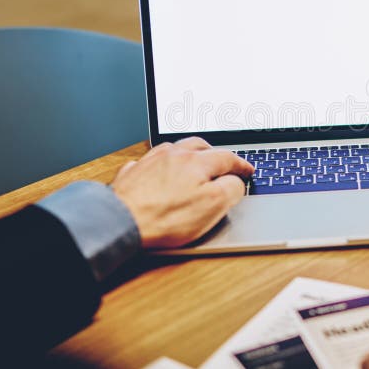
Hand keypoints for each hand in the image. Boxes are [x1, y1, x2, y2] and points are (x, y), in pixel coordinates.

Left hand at [110, 137, 253, 247]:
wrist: (121, 222)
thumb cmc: (165, 217)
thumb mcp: (213, 207)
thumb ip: (231, 190)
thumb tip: (236, 183)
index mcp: (197, 162)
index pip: (227, 158)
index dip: (241, 165)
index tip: (248, 171)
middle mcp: (173, 155)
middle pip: (199, 146)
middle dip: (214, 153)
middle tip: (222, 163)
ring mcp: (151, 161)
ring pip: (174, 149)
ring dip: (187, 153)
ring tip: (192, 162)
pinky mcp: (133, 173)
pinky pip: (150, 161)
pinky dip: (161, 164)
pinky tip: (160, 173)